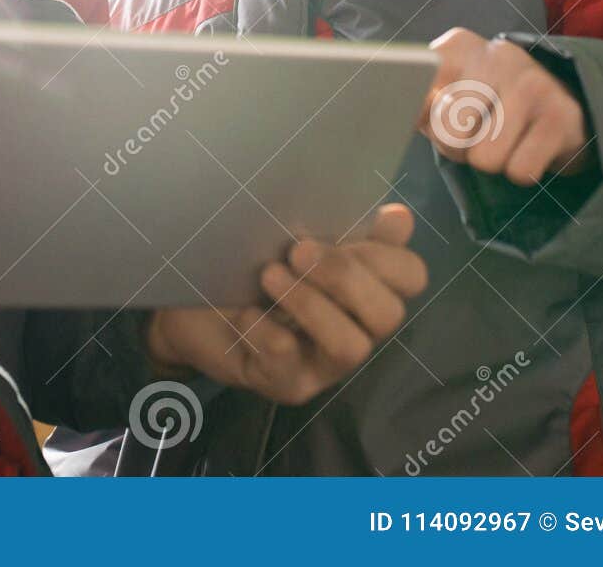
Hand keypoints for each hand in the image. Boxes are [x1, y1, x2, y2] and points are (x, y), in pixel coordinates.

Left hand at [145, 204, 426, 405]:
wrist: (191, 308)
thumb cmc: (250, 267)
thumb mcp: (293, 239)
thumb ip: (345, 229)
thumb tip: (399, 217)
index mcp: (364, 287)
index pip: (410, 276)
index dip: (391, 253)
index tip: (358, 228)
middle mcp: (355, 329)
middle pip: (387, 314)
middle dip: (345, 277)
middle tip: (297, 250)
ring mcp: (323, 364)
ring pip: (349, 347)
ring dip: (310, 305)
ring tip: (268, 275)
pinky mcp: (286, 385)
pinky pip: (286, 359)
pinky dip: (263, 329)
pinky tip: (243, 310)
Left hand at [420, 27, 593, 185]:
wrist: (559, 106)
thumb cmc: (486, 104)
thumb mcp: (445, 94)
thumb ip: (416, 100)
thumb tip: (400, 110)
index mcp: (459, 45)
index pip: (417, 93)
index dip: (424, 120)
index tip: (436, 116)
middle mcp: (498, 56)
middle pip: (449, 134)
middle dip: (457, 148)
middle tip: (476, 134)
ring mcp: (534, 84)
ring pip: (485, 159)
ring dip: (491, 161)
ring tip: (503, 139)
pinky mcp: (563, 116)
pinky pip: (520, 170)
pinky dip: (521, 169)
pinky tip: (529, 146)